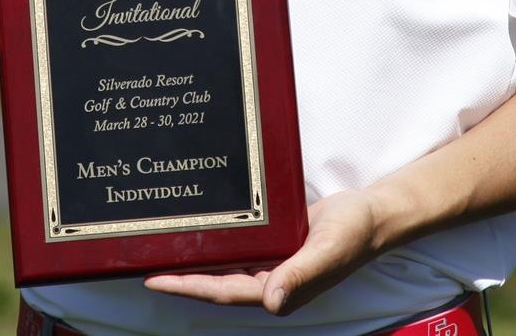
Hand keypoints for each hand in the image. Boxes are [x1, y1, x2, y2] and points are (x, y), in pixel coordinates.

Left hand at [144, 188, 382, 314]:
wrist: (372, 213)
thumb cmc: (353, 233)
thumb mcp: (327, 252)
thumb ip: (300, 275)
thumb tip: (272, 301)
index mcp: (278, 289)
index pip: (222, 291)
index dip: (186, 287)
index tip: (152, 279)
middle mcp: (270, 279)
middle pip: (216, 281)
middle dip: (182, 274)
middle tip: (144, 260)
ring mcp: (272, 262)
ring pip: (226, 263)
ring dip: (198, 257)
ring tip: (164, 244)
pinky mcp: (275, 243)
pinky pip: (240, 245)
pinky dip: (220, 238)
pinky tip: (203, 227)